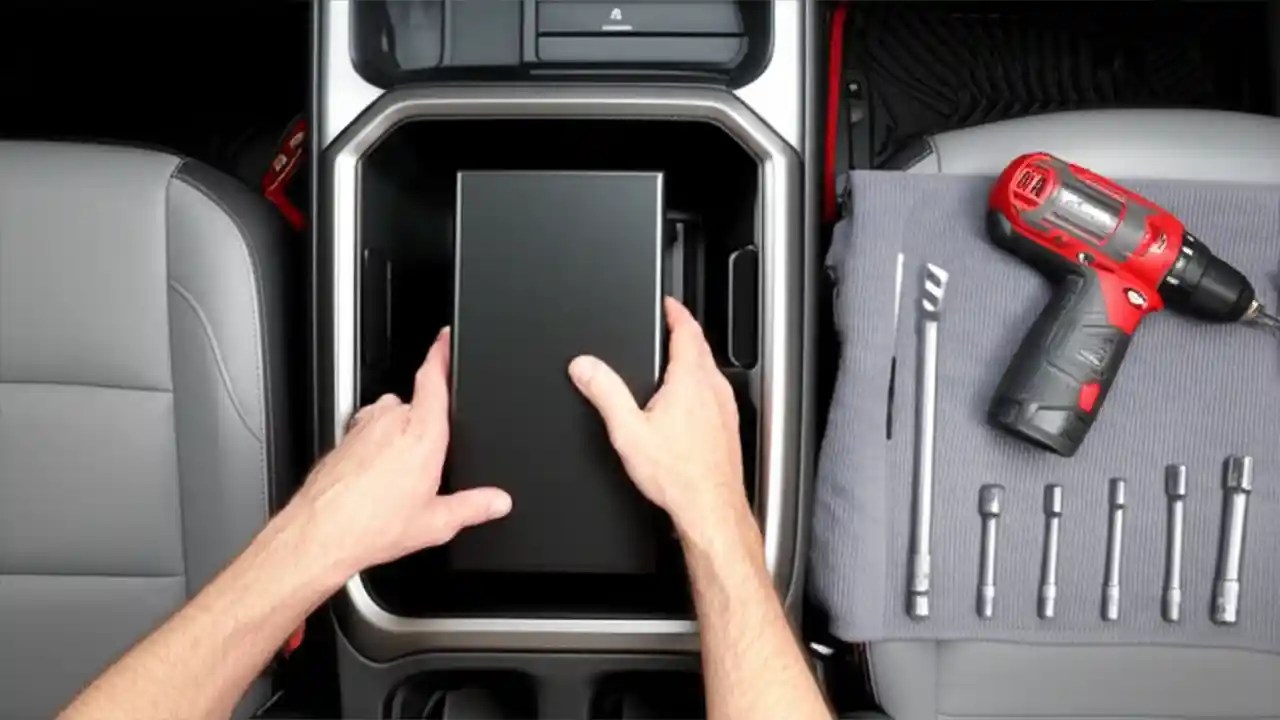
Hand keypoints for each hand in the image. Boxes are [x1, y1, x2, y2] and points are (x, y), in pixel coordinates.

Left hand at [290, 328, 511, 577]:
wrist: (319, 535)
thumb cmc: (371, 525)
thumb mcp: (436, 522)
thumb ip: (474, 507)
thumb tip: (498, 502)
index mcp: (422, 433)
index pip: (433, 377)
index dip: (441, 352)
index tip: (445, 337)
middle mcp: (392, 421)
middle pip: (415, 403)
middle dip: (424, 425)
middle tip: (426, 464)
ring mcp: (364, 427)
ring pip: (389, 416)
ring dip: (397, 435)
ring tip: (398, 476)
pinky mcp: (344, 439)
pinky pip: (367, 432)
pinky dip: (375, 446)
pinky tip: (375, 480)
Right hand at [568, 298, 749, 542]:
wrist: (710, 508)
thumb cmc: (678, 475)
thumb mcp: (628, 431)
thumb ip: (605, 393)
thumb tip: (585, 365)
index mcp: (690, 381)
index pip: (688, 331)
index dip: (677, 312)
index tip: (669, 304)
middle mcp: (714, 390)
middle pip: (702, 347)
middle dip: (686, 332)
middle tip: (672, 324)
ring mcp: (725, 408)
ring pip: (711, 370)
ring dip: (695, 357)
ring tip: (676, 358)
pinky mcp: (729, 427)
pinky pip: (716, 393)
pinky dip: (702, 383)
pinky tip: (689, 402)